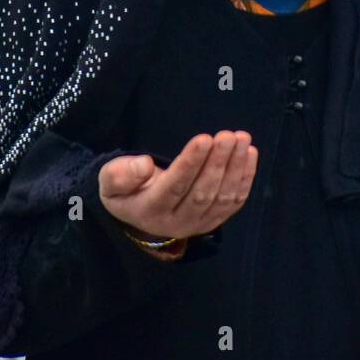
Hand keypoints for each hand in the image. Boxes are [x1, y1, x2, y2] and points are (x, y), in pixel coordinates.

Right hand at [99, 130, 257, 238]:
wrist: (142, 212)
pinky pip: (235, 201)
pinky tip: (249, 153)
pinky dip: (245, 177)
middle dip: (217, 162)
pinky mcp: (216, 219)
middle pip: (202, 192)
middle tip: (227, 135)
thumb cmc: (127, 189)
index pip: (175, 187)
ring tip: (240, 138)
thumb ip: (120, 175)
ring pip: (222, 196)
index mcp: (150, 211)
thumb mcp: (110, 182)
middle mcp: (178, 222)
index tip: (204, 139)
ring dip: (235, 166)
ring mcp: (200, 223)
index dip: (191, 163)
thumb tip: (144, 165)